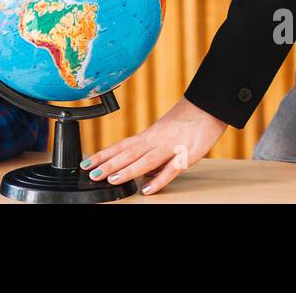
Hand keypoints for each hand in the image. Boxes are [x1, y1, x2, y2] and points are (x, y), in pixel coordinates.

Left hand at [78, 97, 226, 195]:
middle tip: (91, 173)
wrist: (208, 106)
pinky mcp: (187, 154)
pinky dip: (159, 180)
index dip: (103, 155)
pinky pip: (171, 170)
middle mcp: (156, 140)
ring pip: (145, 160)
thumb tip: (143, 172)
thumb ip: (152, 152)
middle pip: (128, 153)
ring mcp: (170, 147)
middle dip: (108, 164)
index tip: (87, 162)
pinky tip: (147, 189)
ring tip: (111, 179)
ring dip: (127, 170)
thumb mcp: (164, 133)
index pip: (121, 146)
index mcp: (149, 135)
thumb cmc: (187, 118)